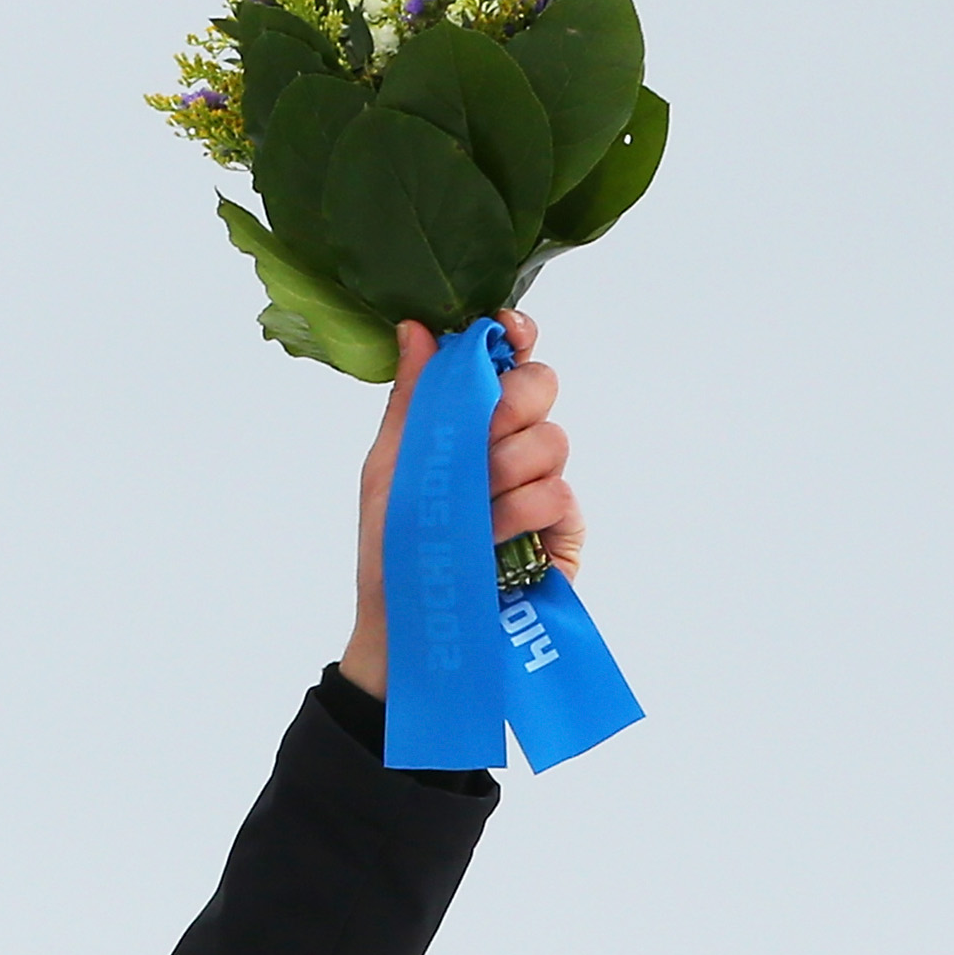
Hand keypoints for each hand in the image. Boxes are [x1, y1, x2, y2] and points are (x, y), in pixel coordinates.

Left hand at [341, 312, 580, 699]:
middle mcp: (512, 444)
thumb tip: (416, 328)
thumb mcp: (390, 469)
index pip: (508, 360)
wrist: (408, 626)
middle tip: (477, 438)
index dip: (512, 336)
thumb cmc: (394, 550)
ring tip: (470, 511)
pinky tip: (491, 538)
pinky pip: (558, 493)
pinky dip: (518, 512)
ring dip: (502, 472)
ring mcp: (542, 484)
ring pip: (550, 439)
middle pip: (540, 385)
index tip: (505, 332)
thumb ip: (413, 400)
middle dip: (508, 404)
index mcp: (470, 422)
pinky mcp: (563, 528)